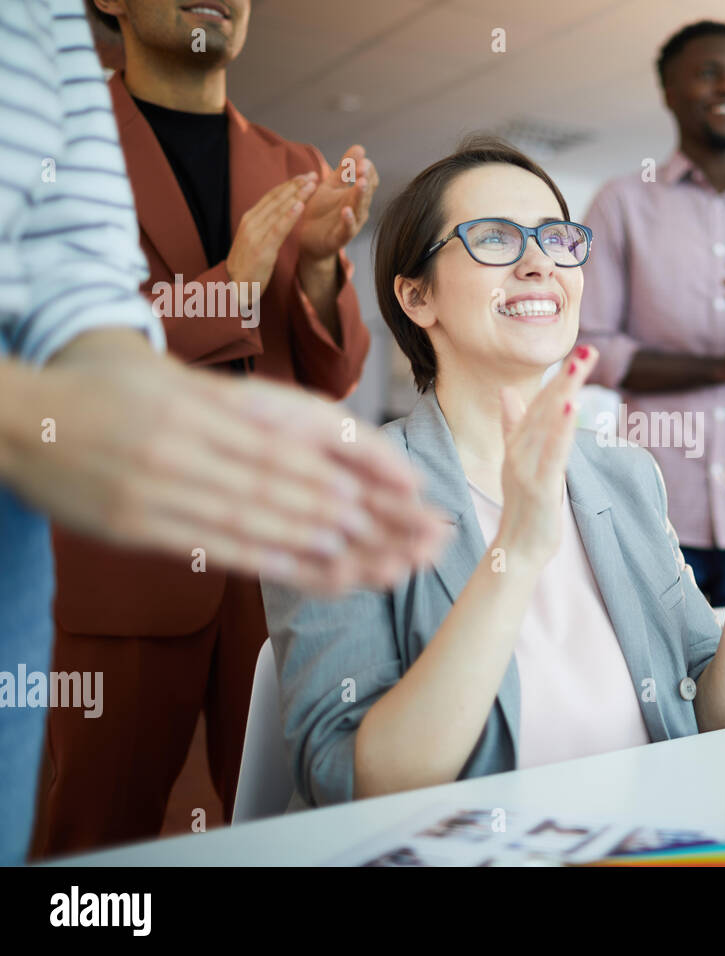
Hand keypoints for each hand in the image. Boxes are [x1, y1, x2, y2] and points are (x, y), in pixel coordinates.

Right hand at [16, 330, 449, 594]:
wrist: (23, 417)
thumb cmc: (114, 397)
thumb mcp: (180, 387)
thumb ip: (244, 413)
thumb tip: (316, 438)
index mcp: (204, 406)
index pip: (291, 442)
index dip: (345, 469)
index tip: (392, 491)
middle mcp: (188, 444)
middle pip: (284, 483)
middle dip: (348, 512)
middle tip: (401, 531)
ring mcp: (159, 486)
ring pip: (253, 518)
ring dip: (316, 540)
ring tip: (368, 554)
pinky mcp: (134, 524)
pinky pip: (211, 545)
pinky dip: (264, 558)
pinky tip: (304, 569)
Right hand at [226, 173, 317, 301]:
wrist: (234, 287)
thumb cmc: (249, 265)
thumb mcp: (256, 239)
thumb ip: (266, 226)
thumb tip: (280, 213)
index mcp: (250, 219)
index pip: (272, 196)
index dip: (289, 185)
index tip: (305, 176)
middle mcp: (251, 222)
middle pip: (276, 198)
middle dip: (296, 185)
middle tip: (313, 174)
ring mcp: (255, 234)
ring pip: (278, 210)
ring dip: (296, 195)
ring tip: (311, 185)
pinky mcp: (262, 249)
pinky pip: (278, 229)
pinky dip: (289, 216)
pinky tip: (300, 206)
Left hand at [297, 144, 378, 265]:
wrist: (309, 238)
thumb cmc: (322, 211)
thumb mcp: (331, 185)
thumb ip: (344, 169)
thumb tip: (360, 148)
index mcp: (356, 195)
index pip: (369, 179)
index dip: (367, 169)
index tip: (361, 158)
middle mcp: (358, 209)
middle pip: (366, 192)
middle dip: (365, 179)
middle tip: (363, 166)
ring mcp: (351, 224)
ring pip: (359, 209)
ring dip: (360, 196)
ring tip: (361, 183)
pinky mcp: (340, 238)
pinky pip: (347, 229)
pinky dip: (348, 220)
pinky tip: (346, 210)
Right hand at [495, 345, 598, 566]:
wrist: (518, 547)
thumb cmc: (525, 505)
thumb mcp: (520, 461)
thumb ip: (515, 427)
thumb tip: (507, 393)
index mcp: (517, 442)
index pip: (539, 403)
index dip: (558, 378)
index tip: (579, 353)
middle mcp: (518, 451)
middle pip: (544, 408)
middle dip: (565, 379)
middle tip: (586, 351)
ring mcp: (525, 468)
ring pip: (546, 426)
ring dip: (562, 395)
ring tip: (577, 369)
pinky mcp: (537, 487)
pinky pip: (551, 454)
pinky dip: (560, 431)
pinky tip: (570, 410)